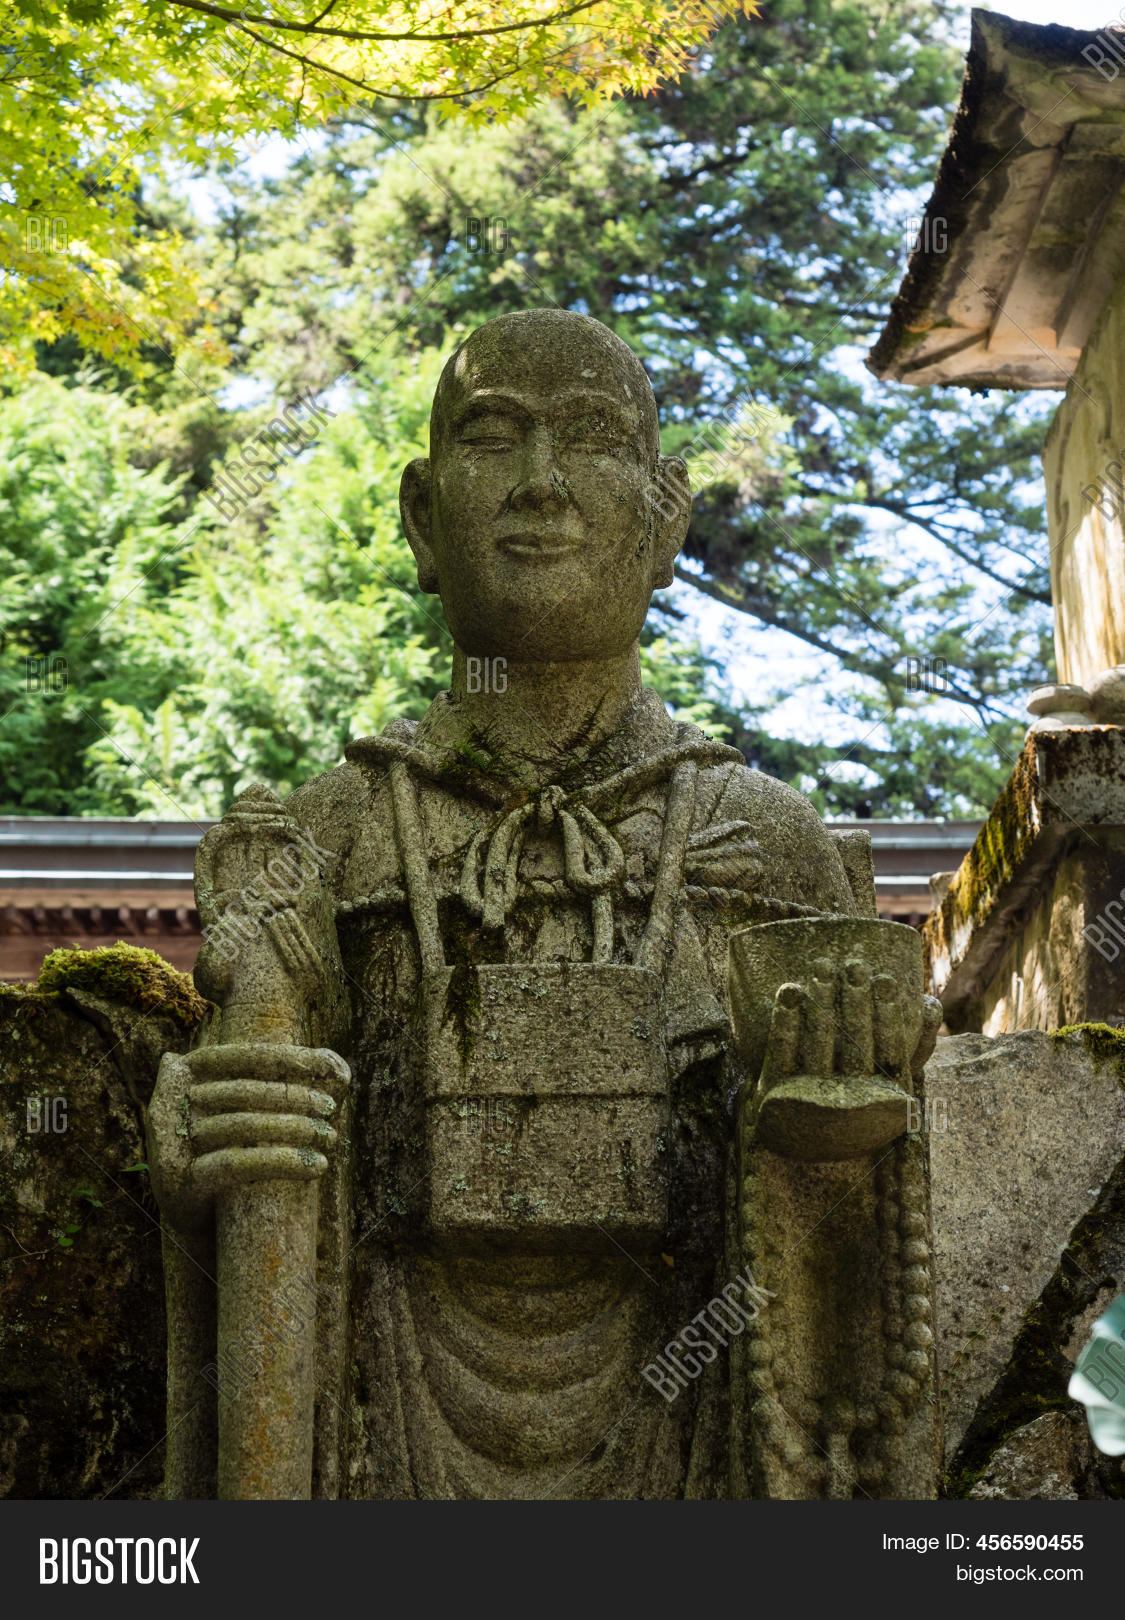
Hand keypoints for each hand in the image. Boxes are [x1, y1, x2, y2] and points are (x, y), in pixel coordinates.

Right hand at [146, 1042, 349, 1232]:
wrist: (194, 1214)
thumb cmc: (227, 1148)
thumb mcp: (240, 1109)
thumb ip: (271, 1081)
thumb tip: (338, 1064)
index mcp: (181, 1074)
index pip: (237, 1056)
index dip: (281, 1057)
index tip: (321, 1064)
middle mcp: (168, 1103)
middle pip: (244, 1091)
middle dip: (294, 1096)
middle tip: (331, 1107)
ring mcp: (169, 1144)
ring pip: (244, 1125)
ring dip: (295, 1129)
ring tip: (329, 1136)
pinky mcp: (179, 1182)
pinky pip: (238, 1164)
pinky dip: (283, 1162)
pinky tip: (317, 1166)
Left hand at [753, 957, 941, 1159]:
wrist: (806, 1147)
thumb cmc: (857, 1101)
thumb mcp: (890, 1082)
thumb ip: (916, 1043)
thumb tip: (928, 1002)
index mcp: (885, 1102)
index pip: (890, 1051)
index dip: (887, 1014)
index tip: (885, 978)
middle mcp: (852, 1106)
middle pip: (855, 1045)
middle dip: (855, 1000)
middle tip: (854, 965)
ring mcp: (813, 1104)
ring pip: (819, 1045)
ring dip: (821, 1002)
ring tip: (822, 966)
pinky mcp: (777, 1097)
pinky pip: (781, 1055)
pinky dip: (784, 1021)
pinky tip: (790, 990)